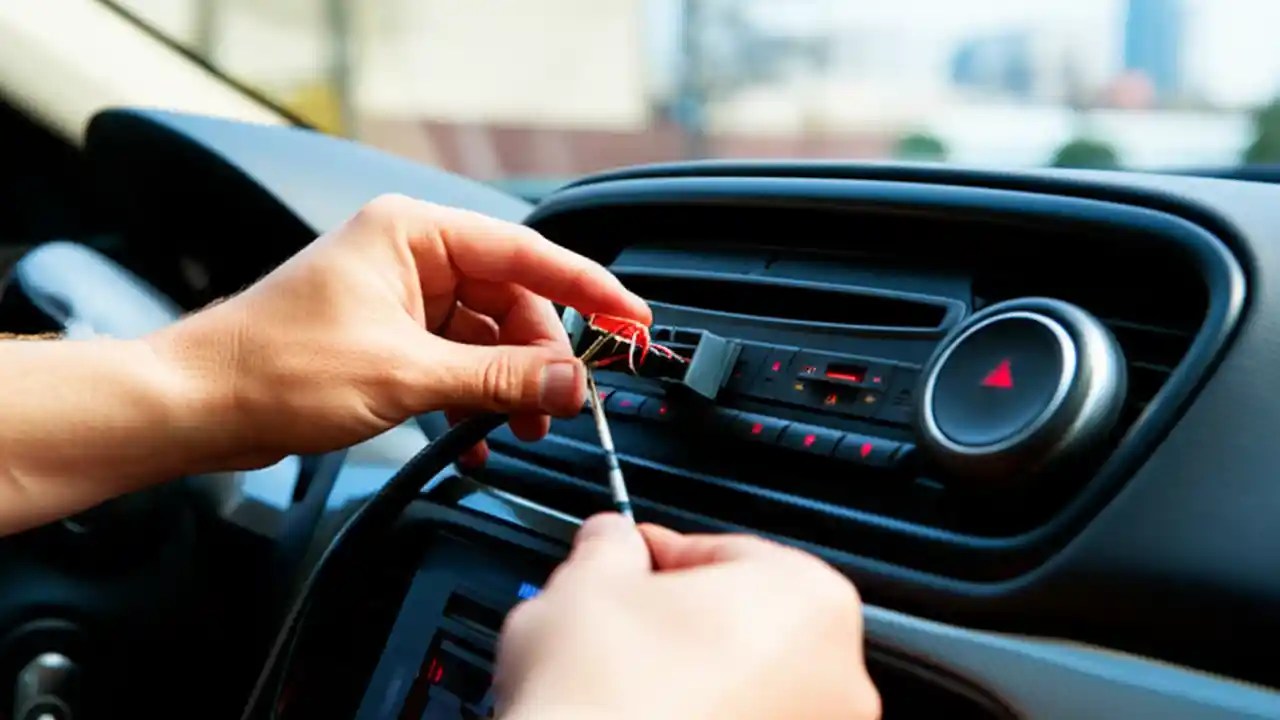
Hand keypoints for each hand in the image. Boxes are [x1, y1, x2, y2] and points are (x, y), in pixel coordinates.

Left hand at [150, 194, 649, 468]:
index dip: (587, 289)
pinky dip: (474, 398)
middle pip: (511, 299)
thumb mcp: (405, 375)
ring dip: (510, 385)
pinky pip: (457, 362)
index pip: (525, 253)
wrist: (199, 405)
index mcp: (413, 232)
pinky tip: (480, 437)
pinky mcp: (390, 339)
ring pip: (488, 336)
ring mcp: (400, 298)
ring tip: (522, 427)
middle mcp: (411, 255)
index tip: (631, 319)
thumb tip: (570, 381)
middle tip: (565, 401)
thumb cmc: (272, 367)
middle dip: (542, 355)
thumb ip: (500, 378)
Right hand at [495, 515, 880, 719]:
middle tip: (621, 629)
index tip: (628, 567)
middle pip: (743, 621)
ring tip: (628, 687)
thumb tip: (611, 539)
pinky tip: (649, 719)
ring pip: (747, 685)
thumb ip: (609, 545)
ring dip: (696, 678)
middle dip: (681, 622)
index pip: (723, 552)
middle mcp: (839, 675)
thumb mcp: (586, 584)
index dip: (661, 558)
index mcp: (808, 599)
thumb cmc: (604, 703)